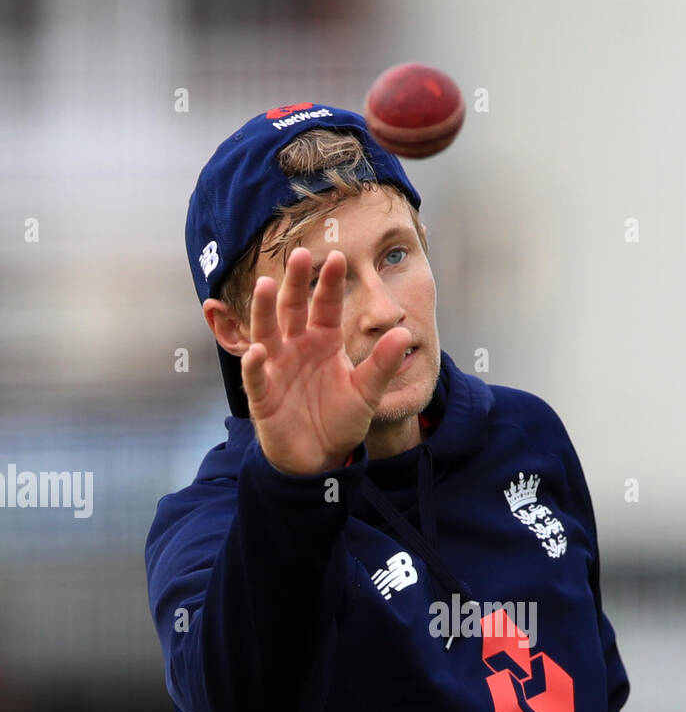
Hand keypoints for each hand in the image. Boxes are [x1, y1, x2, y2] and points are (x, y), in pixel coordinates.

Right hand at [241, 247, 412, 475]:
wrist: (322, 458)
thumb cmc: (342, 420)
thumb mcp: (368, 392)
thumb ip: (383, 364)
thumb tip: (404, 333)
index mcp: (323, 341)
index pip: (326, 306)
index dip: (329, 283)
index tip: (337, 257)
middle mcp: (296, 347)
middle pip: (293, 309)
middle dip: (296, 283)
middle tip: (300, 254)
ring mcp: (276, 368)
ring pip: (267, 333)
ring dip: (264, 310)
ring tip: (265, 285)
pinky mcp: (263, 396)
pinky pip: (255, 377)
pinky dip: (254, 365)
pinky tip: (258, 352)